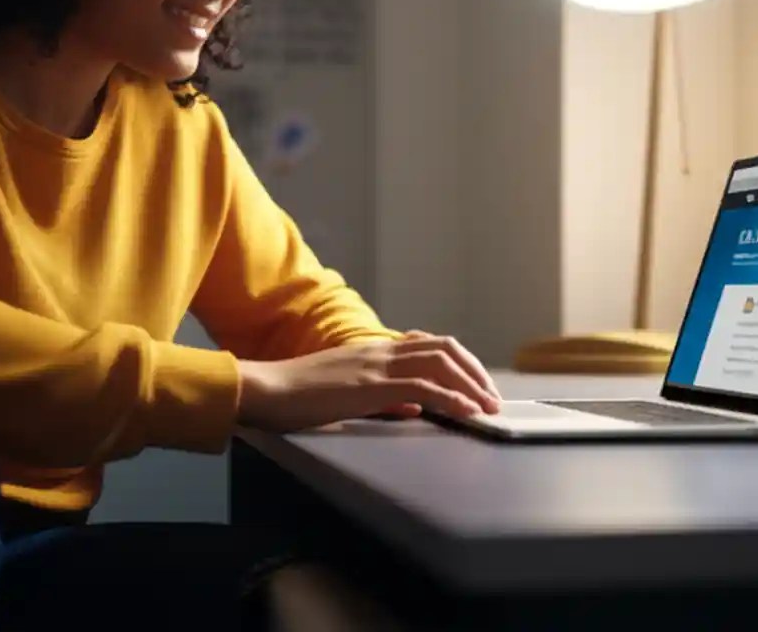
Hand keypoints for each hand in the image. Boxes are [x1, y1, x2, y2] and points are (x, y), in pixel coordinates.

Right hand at [237, 333, 500, 431]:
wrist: (264, 391)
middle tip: (492, 398)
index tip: (477, 387)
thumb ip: (382, 398)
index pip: (431, 346)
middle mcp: (380, 352)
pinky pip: (421, 388)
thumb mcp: (347, 395)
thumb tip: (413, 408)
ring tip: (488, 406)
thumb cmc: (297, 397)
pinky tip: (466, 411)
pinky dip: (450, 398)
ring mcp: (376, 366)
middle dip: (475, 372)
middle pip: (444, 349)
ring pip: (439, 364)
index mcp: (375, 352)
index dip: (461, 364)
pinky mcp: (369, 386)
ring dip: (470, 385)